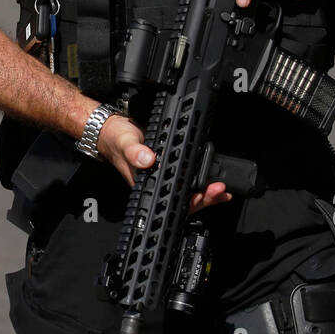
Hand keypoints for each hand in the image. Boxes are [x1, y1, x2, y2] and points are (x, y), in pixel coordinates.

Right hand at [97, 114, 231, 214]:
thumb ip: (135, 151)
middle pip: (183, 201)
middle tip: (219, 190)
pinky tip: (213, 182)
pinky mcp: (168, 170)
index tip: (204, 193)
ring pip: (187, 194)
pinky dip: (202, 182)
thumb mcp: (125, 142)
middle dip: (204, 199)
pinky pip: (186, 180)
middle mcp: (156, 185)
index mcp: (147, 185)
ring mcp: (163, 179)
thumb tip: (148, 159)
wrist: (112, 132)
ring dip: (206, 194)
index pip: (170, 200)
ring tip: (222, 191)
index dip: (189, 201)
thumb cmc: (116, 140)